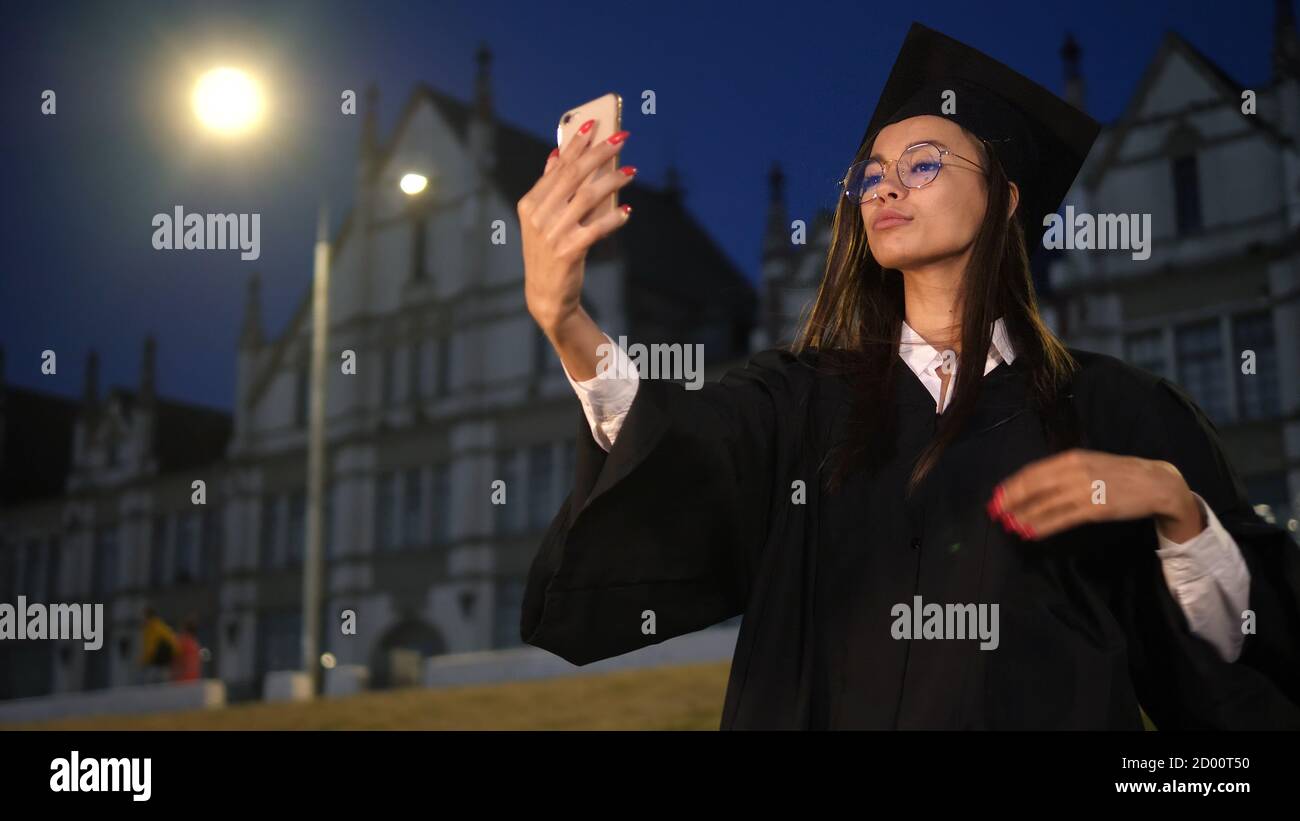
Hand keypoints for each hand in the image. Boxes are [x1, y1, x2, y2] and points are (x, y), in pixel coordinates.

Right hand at [518, 119, 635, 333]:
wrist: (546, 295)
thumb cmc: (548, 253)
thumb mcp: (541, 219)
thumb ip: (549, 187)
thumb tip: (556, 154)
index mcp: (531, 202)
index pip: (558, 166)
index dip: (577, 143)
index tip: (594, 122)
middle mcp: (539, 215)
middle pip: (574, 175)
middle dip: (599, 153)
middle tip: (621, 138)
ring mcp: (552, 234)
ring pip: (588, 197)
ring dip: (612, 180)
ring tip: (631, 172)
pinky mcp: (568, 251)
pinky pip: (596, 228)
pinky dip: (613, 218)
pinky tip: (627, 210)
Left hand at [987, 448, 1204, 541]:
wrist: (1156, 483)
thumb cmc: (1119, 474)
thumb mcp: (1089, 464)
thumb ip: (1063, 472)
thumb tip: (1035, 485)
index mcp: (1071, 458)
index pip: (1033, 472)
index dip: (1013, 485)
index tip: (997, 496)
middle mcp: (1074, 471)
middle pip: (1033, 486)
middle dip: (1011, 500)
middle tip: (995, 513)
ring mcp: (1085, 490)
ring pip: (1045, 505)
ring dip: (1024, 516)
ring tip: (1010, 525)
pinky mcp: (1095, 508)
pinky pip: (1062, 519)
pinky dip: (1043, 526)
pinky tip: (1031, 532)